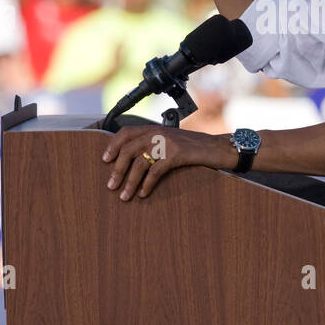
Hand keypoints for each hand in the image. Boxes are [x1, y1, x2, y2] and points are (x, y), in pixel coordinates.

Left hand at [100, 125, 232, 200]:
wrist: (219, 148)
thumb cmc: (196, 148)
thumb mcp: (172, 141)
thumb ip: (155, 144)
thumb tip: (133, 160)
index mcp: (154, 128)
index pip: (126, 132)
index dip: (113, 146)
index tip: (105, 160)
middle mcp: (158, 132)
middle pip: (128, 150)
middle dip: (117, 169)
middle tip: (111, 185)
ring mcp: (167, 143)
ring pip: (139, 163)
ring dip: (129, 182)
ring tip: (124, 196)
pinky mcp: (177, 154)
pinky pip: (155, 171)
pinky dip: (147, 185)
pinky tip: (143, 194)